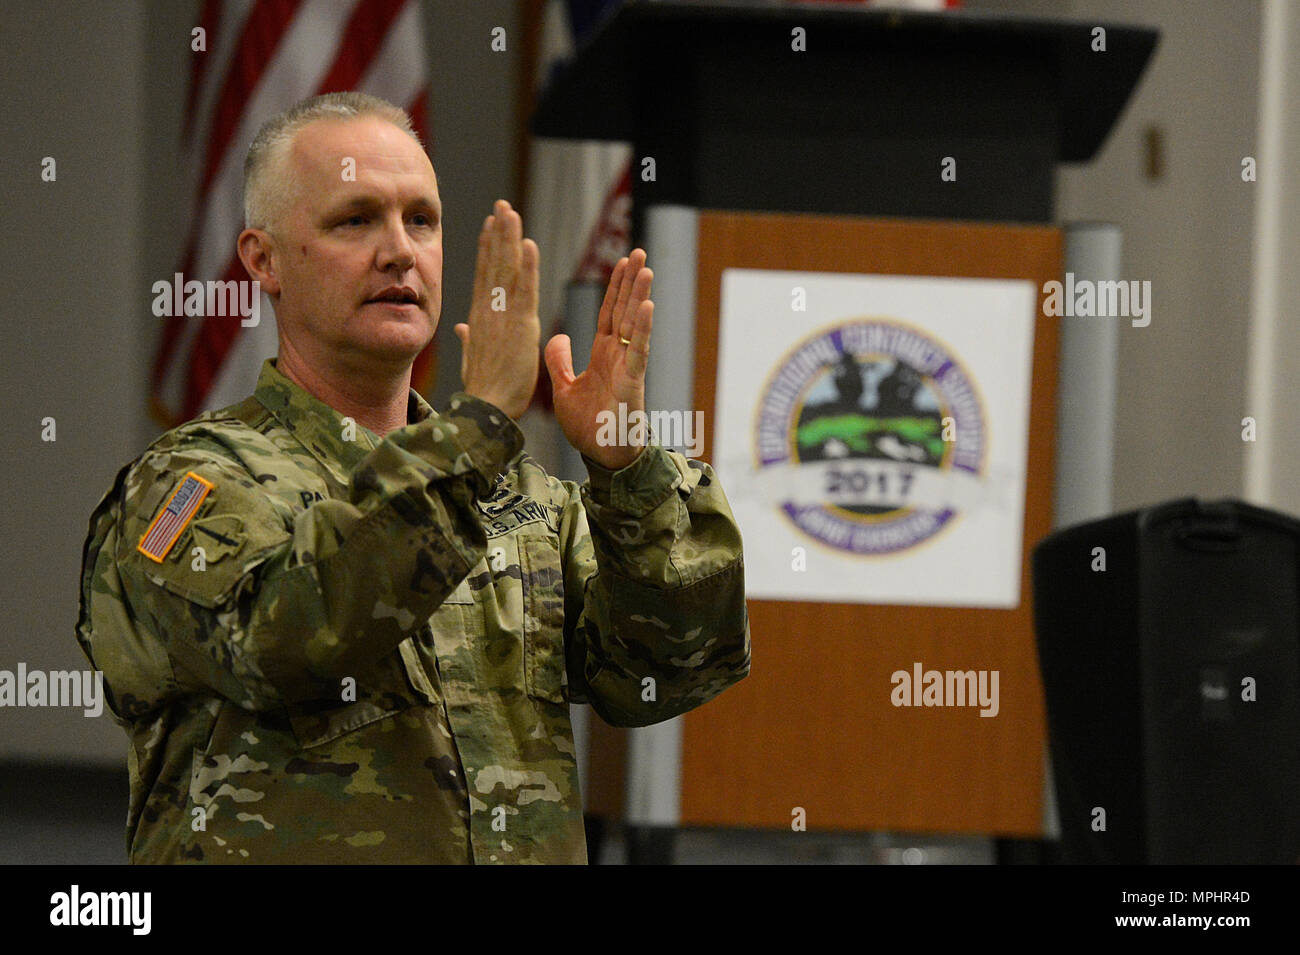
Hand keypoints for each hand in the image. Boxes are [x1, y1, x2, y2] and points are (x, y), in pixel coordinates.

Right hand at [456, 199, 538, 418]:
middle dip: (498, 233)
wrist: (489, 408)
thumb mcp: (474, 359)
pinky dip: (526, 267)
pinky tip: (527, 244)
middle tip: (502, 206)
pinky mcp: (521, 326)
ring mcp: (503, 316)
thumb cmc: (485, 389)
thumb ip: (469, 340)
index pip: (485, 275)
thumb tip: (462, 327)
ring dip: (509, 239)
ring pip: (507, 270)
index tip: (491, 224)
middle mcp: (489, 311)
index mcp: (481, 318)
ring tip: (511, 213)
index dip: (488, 248)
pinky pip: (524, 290)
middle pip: (494, 264)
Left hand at [544, 249, 653, 470]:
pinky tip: (648, 306)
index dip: (614, 288)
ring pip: (636, 324)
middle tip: (639, 252)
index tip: (621, 263)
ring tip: (645, 268)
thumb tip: (557, 337)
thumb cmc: (588, 427)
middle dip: (631, 282)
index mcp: (602, 355)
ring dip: (640, 296)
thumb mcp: (564, 389)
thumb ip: (560, 362)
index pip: (609, 313)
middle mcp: (618, 355)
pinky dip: (644, 329)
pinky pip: (639, 351)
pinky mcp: (633, 381)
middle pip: (625, 310)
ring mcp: (628, 366)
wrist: (601, 456)